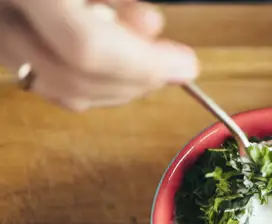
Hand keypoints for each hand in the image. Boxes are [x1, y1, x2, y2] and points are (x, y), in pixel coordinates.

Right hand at [0, 0, 197, 110]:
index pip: (86, 47)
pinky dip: (94, 84)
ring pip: (60, 89)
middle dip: (137, 81)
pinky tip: (119, 64)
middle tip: (174, 68)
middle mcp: (1, 19)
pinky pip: (49, 83)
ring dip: (119, 87)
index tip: (186, 64)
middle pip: (74, 78)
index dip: (143, 65)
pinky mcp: (1, 47)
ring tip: (150, 61)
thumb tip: (150, 30)